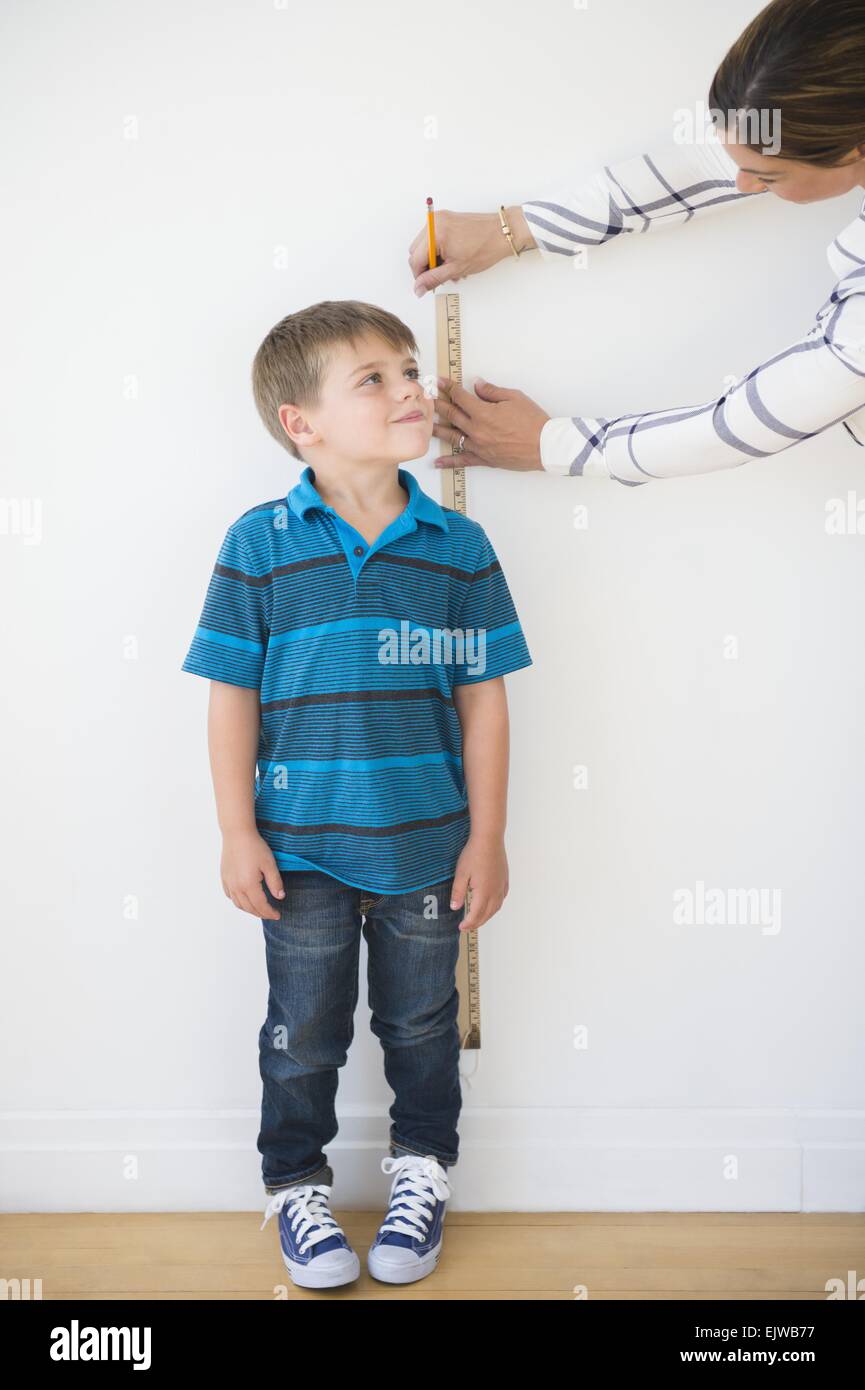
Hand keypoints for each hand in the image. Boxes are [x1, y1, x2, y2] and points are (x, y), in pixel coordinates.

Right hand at [220, 829, 284, 919]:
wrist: (237, 834)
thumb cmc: (254, 846)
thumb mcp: (270, 864)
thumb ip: (275, 882)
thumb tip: (280, 897)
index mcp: (248, 885)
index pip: (260, 906)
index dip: (270, 913)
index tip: (278, 915)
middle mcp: (236, 887)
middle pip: (249, 908)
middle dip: (261, 913)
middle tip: (271, 914)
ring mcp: (228, 883)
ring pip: (238, 904)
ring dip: (249, 909)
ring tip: (259, 909)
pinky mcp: (224, 877)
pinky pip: (230, 896)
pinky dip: (238, 901)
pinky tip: (245, 899)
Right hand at [408, 210, 512, 297]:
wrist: (503, 233)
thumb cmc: (486, 247)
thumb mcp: (457, 269)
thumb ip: (434, 279)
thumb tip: (418, 288)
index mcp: (436, 234)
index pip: (415, 259)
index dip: (419, 276)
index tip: (426, 284)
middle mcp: (435, 222)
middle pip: (416, 251)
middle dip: (426, 266)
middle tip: (441, 276)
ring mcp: (440, 218)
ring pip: (424, 245)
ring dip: (433, 259)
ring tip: (449, 268)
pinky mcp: (446, 218)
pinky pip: (433, 237)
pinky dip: (439, 249)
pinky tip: (451, 258)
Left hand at [433, 375, 547, 471]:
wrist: (545, 446)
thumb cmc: (533, 421)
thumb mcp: (514, 397)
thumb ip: (492, 391)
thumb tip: (477, 384)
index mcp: (483, 412)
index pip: (460, 397)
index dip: (448, 387)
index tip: (439, 382)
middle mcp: (476, 430)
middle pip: (452, 415)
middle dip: (438, 404)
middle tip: (427, 398)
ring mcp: (478, 446)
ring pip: (452, 437)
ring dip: (438, 429)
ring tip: (426, 424)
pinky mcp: (484, 459)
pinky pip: (463, 461)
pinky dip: (449, 462)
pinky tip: (438, 462)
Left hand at [450, 835, 508, 931]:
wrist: (489, 839)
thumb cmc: (474, 854)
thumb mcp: (461, 874)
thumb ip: (458, 892)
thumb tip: (455, 907)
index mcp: (483, 893)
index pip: (476, 915)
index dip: (468, 924)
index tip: (460, 928)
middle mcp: (495, 892)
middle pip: (487, 914)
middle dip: (477, 923)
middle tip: (467, 927)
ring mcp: (501, 886)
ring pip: (496, 907)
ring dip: (487, 916)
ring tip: (478, 919)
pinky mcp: (504, 879)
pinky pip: (501, 898)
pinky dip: (495, 906)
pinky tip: (491, 904)